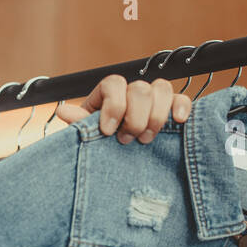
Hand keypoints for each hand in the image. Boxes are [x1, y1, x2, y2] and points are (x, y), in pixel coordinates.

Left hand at [56, 74, 191, 143]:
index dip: (113, 106)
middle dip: (135, 117)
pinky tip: (177, 122)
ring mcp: (154, 99)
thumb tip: (64, 112)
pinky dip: (181, 107)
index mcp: (109, 95)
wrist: (121, 163)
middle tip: (127, 139)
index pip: (114, 83)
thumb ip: (80, 123)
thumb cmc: (102, 145)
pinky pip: (182, 98)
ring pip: (162, 88)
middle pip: (140, 88)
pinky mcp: (173, 108)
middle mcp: (132, 92)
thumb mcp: (88, 136)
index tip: (108, 131)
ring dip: (156, 116)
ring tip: (146, 139)